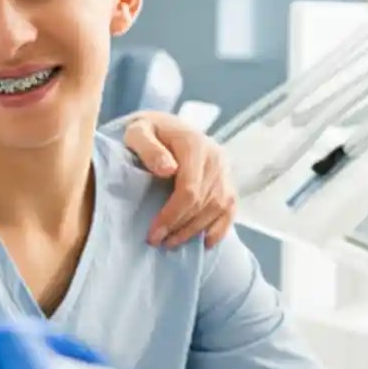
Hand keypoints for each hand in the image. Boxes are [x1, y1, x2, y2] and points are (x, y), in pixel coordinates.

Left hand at [121, 111, 236, 248]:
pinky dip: (219, 229)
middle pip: (204, 201)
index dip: (172, 215)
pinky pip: (230, 209)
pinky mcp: (228, 181)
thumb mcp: (137, 133)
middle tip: (159, 242)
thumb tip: (168, 170)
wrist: (166, 126)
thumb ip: (149, 148)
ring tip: (172, 243)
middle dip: (181, 227)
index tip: (153, 233)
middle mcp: (215, 157)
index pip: (189, 188)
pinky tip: (203, 243)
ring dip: (196, 230)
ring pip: (218, 208)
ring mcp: (225, 170)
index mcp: (194, 144)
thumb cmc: (147, 132)